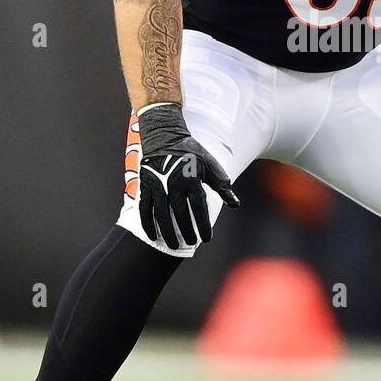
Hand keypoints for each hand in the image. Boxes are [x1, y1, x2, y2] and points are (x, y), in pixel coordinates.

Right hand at [137, 103, 238, 247]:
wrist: (164, 135)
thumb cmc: (191, 151)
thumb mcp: (210, 164)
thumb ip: (222, 185)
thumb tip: (235, 204)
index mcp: (191, 178)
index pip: (198, 206)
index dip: (202, 224)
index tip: (206, 239)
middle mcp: (173, 182)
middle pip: (180, 213)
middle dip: (187, 230)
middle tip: (192, 242)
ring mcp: (157, 185)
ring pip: (161, 214)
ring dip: (168, 231)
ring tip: (174, 245)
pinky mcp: (145, 186)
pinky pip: (145, 208)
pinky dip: (148, 223)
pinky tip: (154, 235)